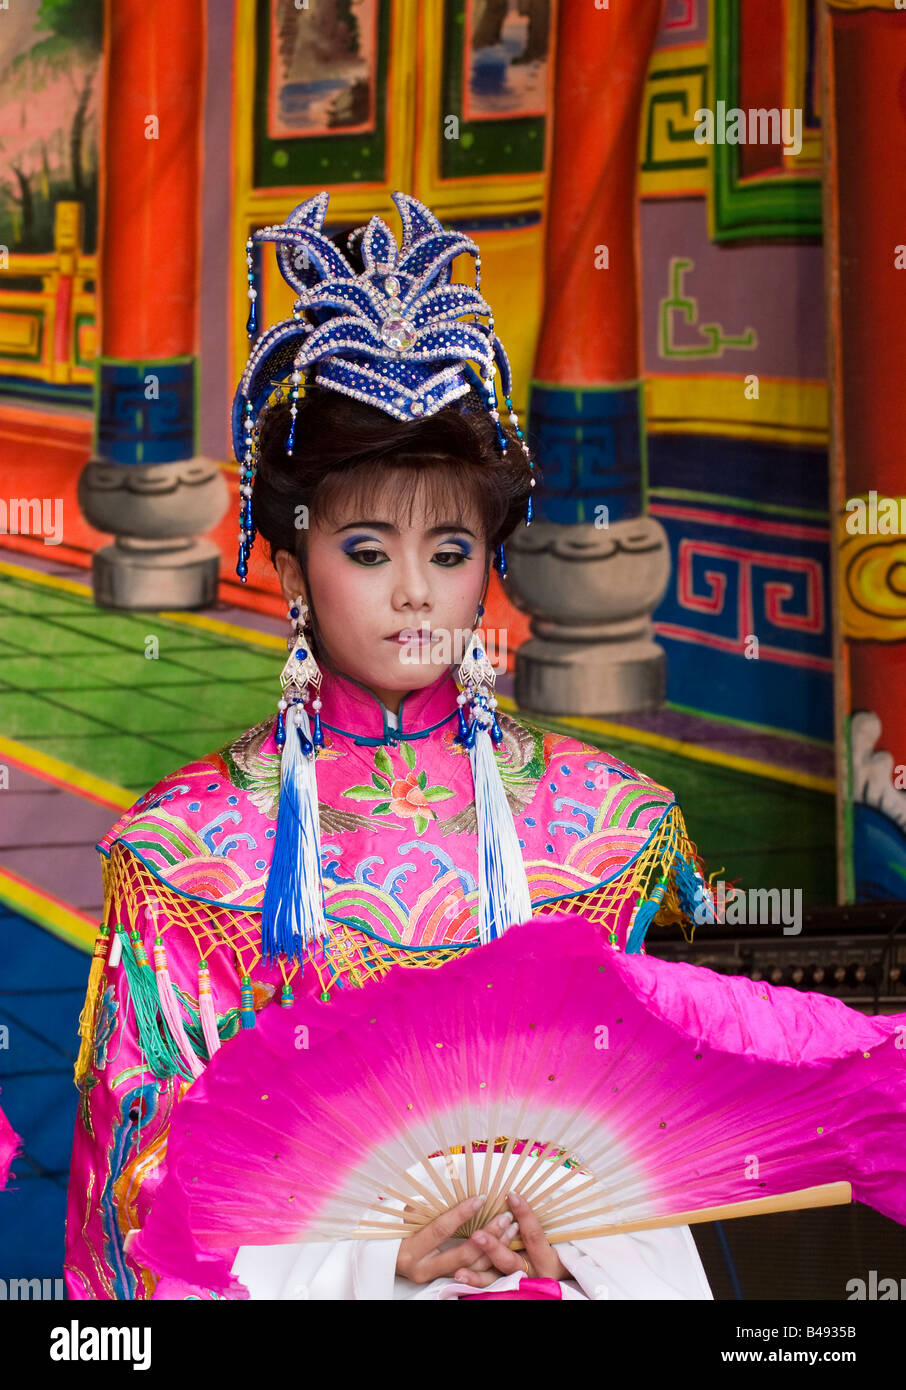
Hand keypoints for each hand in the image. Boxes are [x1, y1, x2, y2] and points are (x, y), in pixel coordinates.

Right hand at [395, 1195, 519, 1285]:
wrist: (391, 1262)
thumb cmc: (400, 1233)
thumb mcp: (408, 1218)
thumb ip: (427, 1208)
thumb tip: (451, 1190)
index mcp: (412, 1251)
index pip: (441, 1230)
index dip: (461, 1214)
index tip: (481, 1199)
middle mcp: (424, 1269)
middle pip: (463, 1254)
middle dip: (487, 1235)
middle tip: (504, 1216)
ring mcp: (437, 1280)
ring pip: (473, 1268)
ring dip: (495, 1247)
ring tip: (510, 1227)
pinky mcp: (449, 1285)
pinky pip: (475, 1276)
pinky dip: (492, 1260)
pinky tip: (505, 1245)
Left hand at [452, 1190, 569, 1288]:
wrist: (549, 1279)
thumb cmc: (547, 1252)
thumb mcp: (546, 1240)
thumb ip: (532, 1225)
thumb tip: (515, 1196)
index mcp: (546, 1259)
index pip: (534, 1235)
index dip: (524, 1214)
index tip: (511, 1196)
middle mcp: (532, 1274)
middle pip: (510, 1261)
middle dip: (493, 1248)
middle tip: (478, 1235)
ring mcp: (517, 1283)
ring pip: (496, 1279)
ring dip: (477, 1274)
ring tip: (460, 1270)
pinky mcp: (505, 1290)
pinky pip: (488, 1288)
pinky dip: (474, 1282)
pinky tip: (460, 1277)